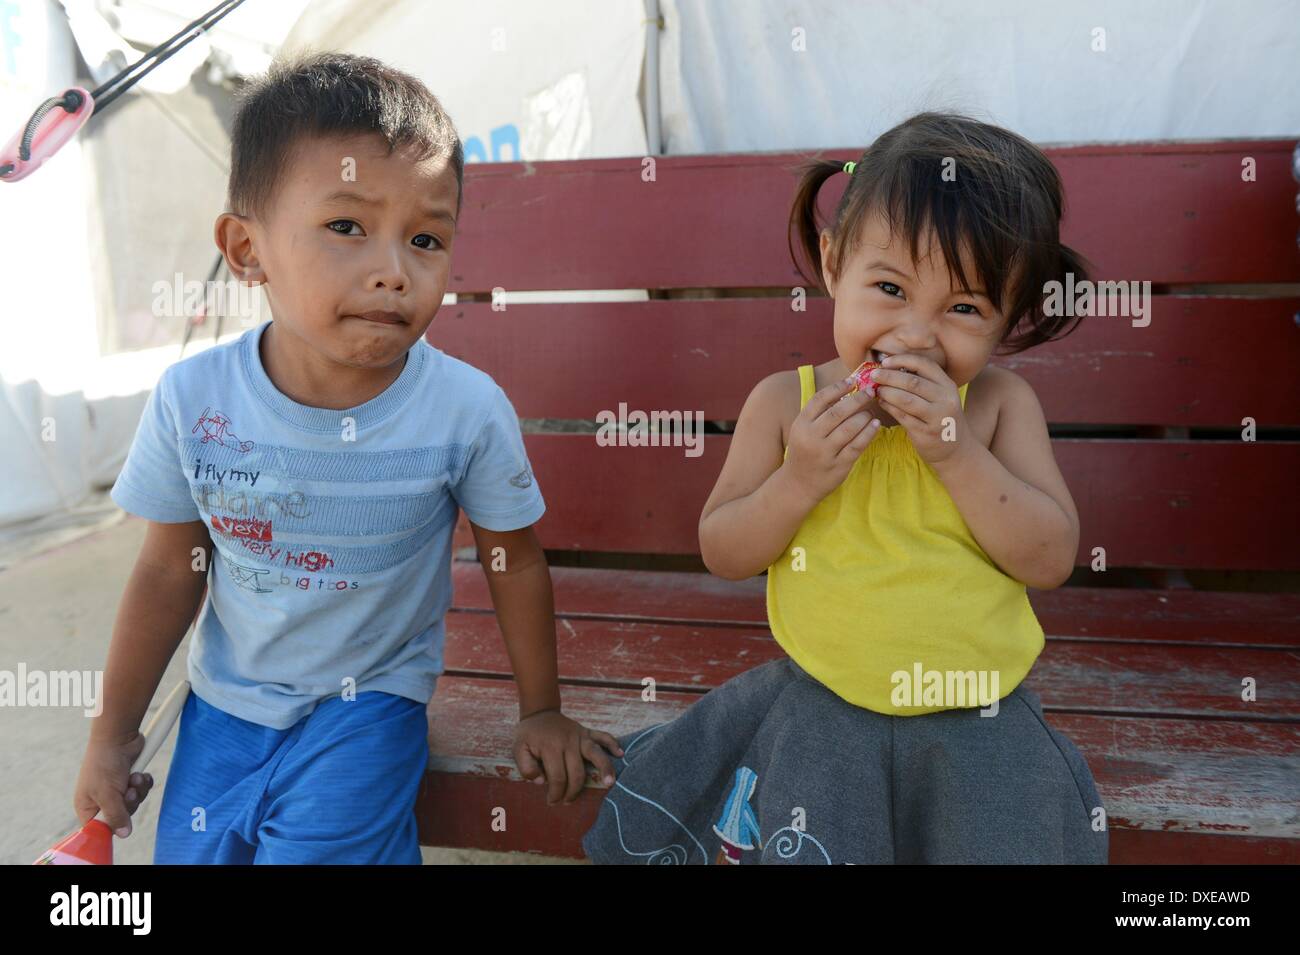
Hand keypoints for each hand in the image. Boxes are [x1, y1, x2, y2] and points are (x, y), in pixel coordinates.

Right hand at [74, 734, 154, 837]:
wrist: (119, 736)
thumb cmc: (105, 763)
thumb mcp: (107, 793)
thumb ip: (115, 815)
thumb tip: (123, 834)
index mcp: (87, 806)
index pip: (99, 828)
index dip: (112, 825)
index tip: (121, 816)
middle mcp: (101, 799)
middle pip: (122, 816)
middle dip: (130, 802)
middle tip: (128, 791)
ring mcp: (117, 788)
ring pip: (135, 802)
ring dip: (139, 790)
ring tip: (135, 777)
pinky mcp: (130, 778)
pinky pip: (143, 790)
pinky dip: (144, 782)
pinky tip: (141, 773)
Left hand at [513, 709, 624, 805]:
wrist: (539, 712)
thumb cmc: (528, 734)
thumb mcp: (518, 749)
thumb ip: (526, 767)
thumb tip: (541, 782)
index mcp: (551, 747)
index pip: (557, 778)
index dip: (556, 793)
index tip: (552, 801)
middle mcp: (568, 741)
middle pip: (577, 772)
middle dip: (573, 792)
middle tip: (567, 801)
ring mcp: (580, 735)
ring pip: (596, 754)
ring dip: (604, 769)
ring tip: (609, 783)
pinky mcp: (587, 731)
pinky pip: (603, 736)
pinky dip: (612, 744)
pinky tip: (620, 754)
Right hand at [782, 374, 880, 503]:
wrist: (797, 484)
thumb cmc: (804, 451)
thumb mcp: (802, 430)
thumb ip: (819, 413)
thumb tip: (845, 389)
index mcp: (801, 424)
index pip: (820, 399)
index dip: (838, 387)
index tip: (852, 381)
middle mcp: (811, 437)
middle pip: (837, 412)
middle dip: (857, 399)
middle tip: (870, 392)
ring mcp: (825, 453)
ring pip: (850, 428)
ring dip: (864, 416)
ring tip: (870, 412)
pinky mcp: (838, 466)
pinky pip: (857, 445)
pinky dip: (868, 433)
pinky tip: (875, 425)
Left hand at [870, 354, 970, 465]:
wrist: (955, 448)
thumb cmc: (940, 417)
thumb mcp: (939, 397)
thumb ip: (920, 382)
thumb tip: (888, 367)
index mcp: (948, 385)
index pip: (924, 364)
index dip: (902, 359)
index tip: (885, 361)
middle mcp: (946, 399)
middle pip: (912, 382)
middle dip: (889, 376)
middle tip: (873, 375)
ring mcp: (937, 417)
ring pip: (906, 399)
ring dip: (887, 392)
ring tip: (876, 390)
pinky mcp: (927, 433)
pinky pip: (902, 416)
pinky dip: (889, 407)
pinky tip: (882, 403)